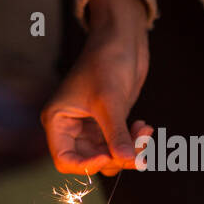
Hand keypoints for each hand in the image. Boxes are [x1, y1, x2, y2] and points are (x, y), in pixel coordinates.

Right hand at [42, 0, 152, 175]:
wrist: (122, 38)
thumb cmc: (107, 60)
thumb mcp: (110, 101)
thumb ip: (117, 134)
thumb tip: (128, 162)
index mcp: (58, 121)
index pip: (65, 159)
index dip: (87, 164)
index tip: (110, 155)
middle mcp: (71, 127)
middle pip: (91, 160)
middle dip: (117, 156)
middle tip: (139, 147)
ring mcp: (91, 126)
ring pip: (109, 155)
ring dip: (130, 150)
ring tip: (145, 133)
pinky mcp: (109, 122)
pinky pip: (120, 144)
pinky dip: (134, 140)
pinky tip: (145, 126)